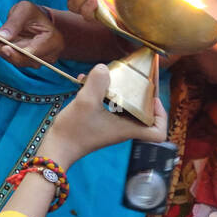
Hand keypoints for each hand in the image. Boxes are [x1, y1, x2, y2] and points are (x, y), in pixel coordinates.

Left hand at [0, 0, 63, 69]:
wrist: (36, 22)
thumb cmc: (34, 14)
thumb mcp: (26, 10)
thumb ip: (15, 22)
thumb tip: (1, 37)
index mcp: (52, 42)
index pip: (34, 52)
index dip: (19, 52)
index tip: (4, 48)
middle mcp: (43, 57)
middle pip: (19, 58)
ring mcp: (31, 61)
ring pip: (9, 58)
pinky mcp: (19, 60)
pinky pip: (4, 55)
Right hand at [43, 65, 168, 163]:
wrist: (56, 148)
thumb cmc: (74, 131)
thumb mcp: (86, 102)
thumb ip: (97, 83)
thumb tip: (104, 68)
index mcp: (128, 128)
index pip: (158, 132)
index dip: (161, 115)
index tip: (151, 98)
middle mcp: (123, 127)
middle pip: (144, 113)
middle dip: (139, 93)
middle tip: (132, 77)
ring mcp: (110, 125)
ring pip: (125, 106)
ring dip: (118, 89)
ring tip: (106, 74)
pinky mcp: (98, 122)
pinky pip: (108, 105)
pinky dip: (102, 92)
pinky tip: (85, 81)